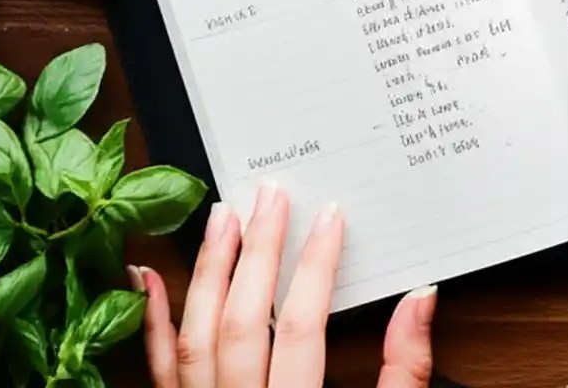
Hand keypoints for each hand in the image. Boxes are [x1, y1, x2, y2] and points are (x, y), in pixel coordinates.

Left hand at [129, 181, 437, 386]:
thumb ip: (403, 373)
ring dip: (205, 271)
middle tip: (270, 196)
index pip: (300, 326)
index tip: (329, 217)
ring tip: (222, 218)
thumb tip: (419, 302)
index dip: (315, 265)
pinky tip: (148, 275)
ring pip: (193, 336)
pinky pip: (158, 369)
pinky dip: (151, 319)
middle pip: (240, 319)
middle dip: (257, 251)